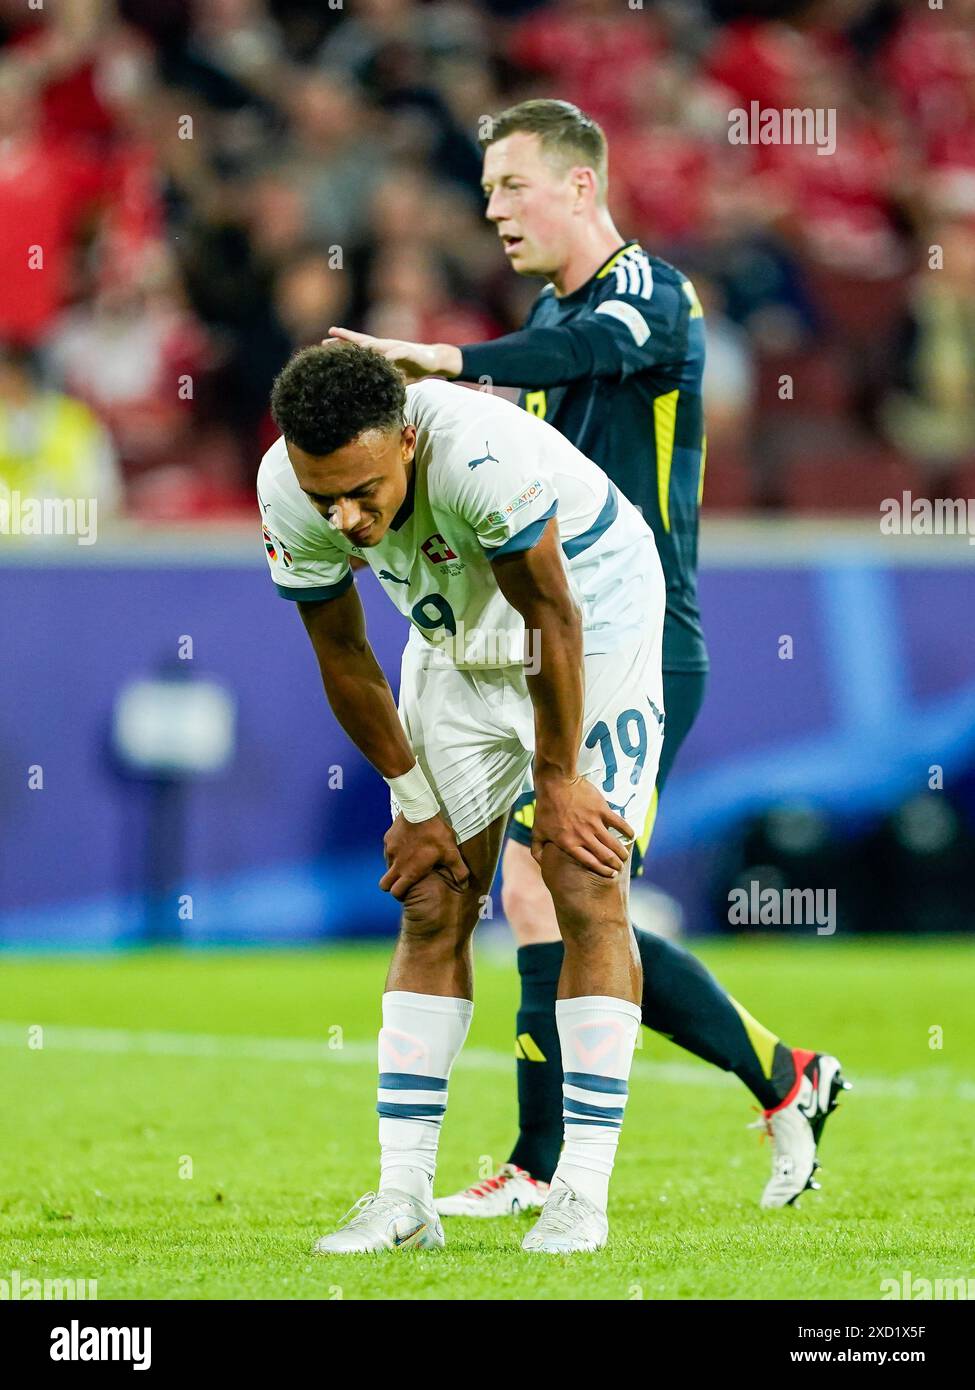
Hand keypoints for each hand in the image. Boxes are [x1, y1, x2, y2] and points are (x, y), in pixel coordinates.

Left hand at [326, 327, 461, 382]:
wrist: (432, 360)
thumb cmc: (411, 368)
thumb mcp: (392, 376)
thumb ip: (381, 381)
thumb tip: (368, 395)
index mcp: (378, 352)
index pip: (356, 347)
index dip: (341, 346)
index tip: (324, 344)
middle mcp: (383, 346)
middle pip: (360, 342)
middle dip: (344, 340)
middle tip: (326, 338)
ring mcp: (394, 347)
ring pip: (376, 344)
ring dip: (364, 345)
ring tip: (351, 346)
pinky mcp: (407, 351)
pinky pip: (396, 353)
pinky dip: (389, 357)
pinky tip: (381, 359)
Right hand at [380, 812, 469, 898]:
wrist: (420, 810)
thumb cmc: (435, 834)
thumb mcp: (451, 853)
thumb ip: (458, 871)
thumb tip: (465, 886)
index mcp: (410, 872)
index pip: (396, 892)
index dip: (400, 894)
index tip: (407, 891)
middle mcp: (396, 864)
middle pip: (384, 884)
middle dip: (391, 885)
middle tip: (402, 880)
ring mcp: (389, 850)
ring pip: (387, 865)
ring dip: (394, 867)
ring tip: (408, 860)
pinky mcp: (388, 838)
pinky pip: (388, 849)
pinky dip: (395, 851)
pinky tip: (407, 843)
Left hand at [531, 773, 633, 877]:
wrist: (555, 784)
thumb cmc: (546, 808)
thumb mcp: (537, 832)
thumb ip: (538, 851)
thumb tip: (542, 865)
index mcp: (569, 844)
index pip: (590, 863)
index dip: (603, 871)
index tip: (610, 874)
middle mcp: (583, 836)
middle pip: (605, 856)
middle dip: (615, 865)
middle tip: (619, 867)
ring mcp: (594, 823)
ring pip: (613, 843)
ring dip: (622, 852)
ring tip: (624, 857)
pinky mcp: (602, 810)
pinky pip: (619, 823)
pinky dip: (627, 831)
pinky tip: (632, 836)